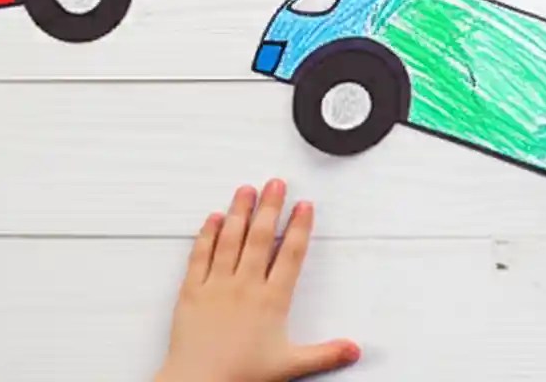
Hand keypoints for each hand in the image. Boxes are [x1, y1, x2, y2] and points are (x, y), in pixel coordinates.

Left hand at [155, 181, 359, 381]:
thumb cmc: (240, 375)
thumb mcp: (290, 364)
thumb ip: (325, 354)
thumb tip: (353, 349)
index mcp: (272, 300)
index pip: (291, 255)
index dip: (300, 227)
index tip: (304, 207)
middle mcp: (245, 286)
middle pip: (261, 237)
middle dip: (270, 207)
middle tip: (276, 184)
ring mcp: (217, 285)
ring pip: (231, 239)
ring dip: (240, 211)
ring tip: (246, 190)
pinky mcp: (192, 291)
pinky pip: (200, 255)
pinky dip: (206, 234)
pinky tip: (213, 218)